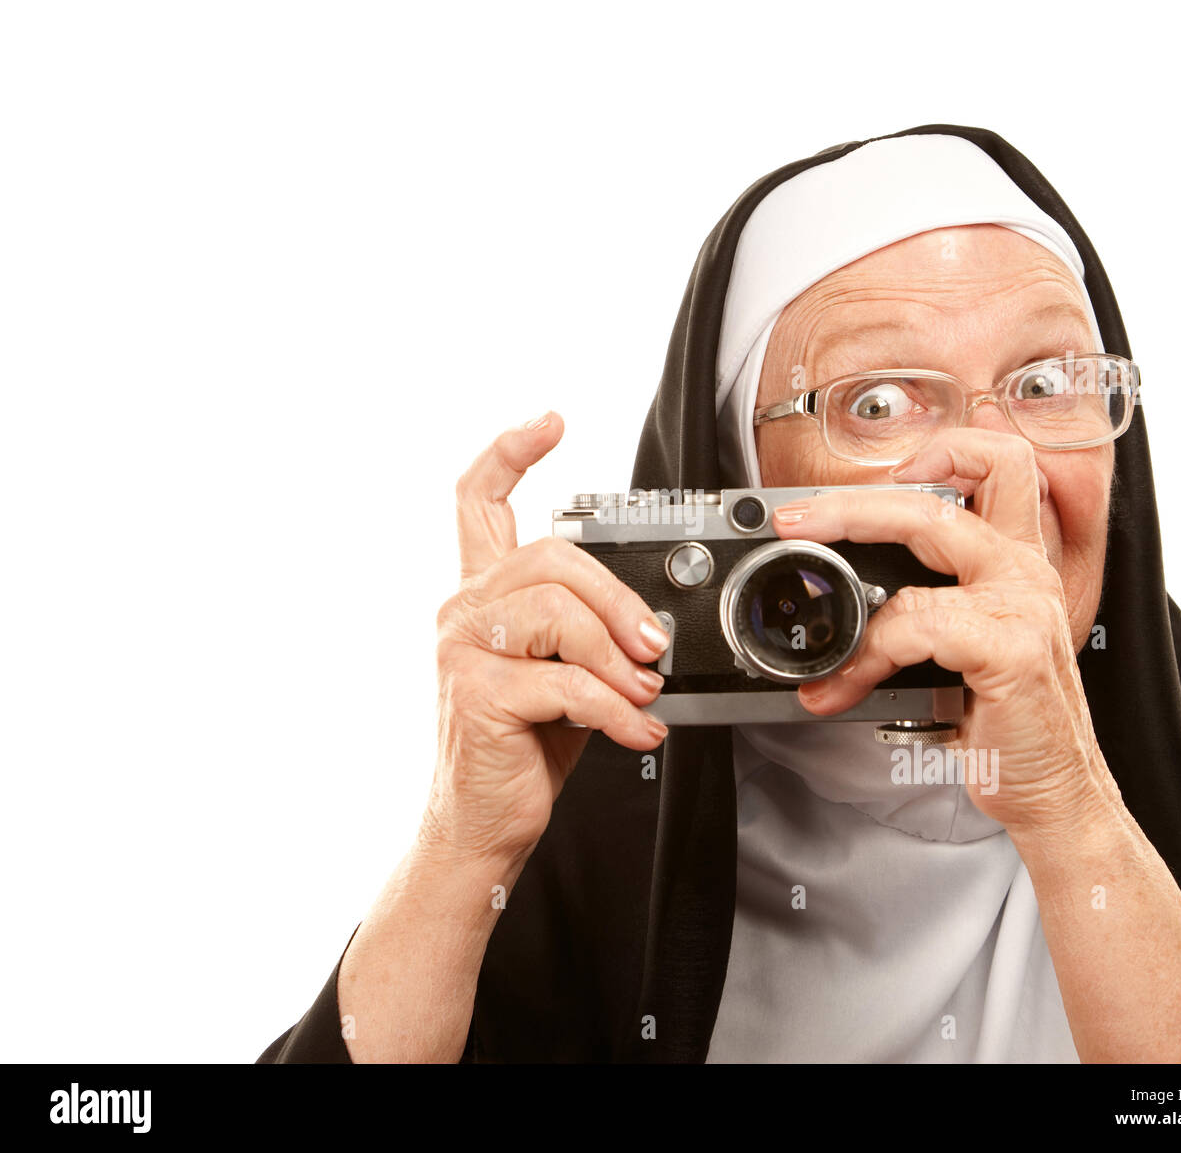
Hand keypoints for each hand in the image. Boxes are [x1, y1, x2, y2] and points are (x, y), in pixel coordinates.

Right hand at [425, 411, 670, 868]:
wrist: (483, 824)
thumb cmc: (525, 746)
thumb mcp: (563, 673)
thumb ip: (588, 632)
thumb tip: (653, 623)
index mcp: (484, 595)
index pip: (480, 501)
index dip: (511, 452)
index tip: (549, 421)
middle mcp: (464, 610)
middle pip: (549, 558)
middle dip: (618, 599)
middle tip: (654, 645)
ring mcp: (462, 650)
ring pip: (557, 614)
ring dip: (617, 657)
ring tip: (642, 692)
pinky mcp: (477, 695)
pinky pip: (567, 684)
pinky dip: (617, 709)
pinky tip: (638, 730)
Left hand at [769, 429, 1123, 837]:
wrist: (1054, 792)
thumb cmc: (1005, 721)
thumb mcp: (961, 647)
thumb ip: (919, 608)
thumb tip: (840, 600)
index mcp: (1012, 559)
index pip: (990, 465)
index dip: (932, 451)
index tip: (864, 481)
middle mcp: (1022, 568)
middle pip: (937, 491)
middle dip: (851, 499)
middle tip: (795, 519)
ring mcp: (1021, 601)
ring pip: (922, 538)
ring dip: (846, 574)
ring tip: (807, 618)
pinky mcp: (1011, 645)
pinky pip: (916, 623)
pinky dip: (865, 653)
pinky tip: (842, 687)